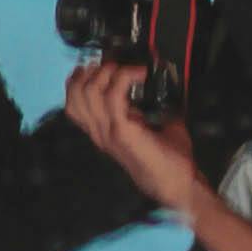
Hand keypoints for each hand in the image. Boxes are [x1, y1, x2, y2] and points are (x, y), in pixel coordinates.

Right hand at [65, 56, 199, 211]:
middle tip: (116, 66)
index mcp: (102, 131)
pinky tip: (140, 74)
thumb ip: (144, 105)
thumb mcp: (152, 125)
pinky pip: (112, 97)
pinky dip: (125, 77)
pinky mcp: (123, 132)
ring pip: (88, 92)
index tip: (102, 64)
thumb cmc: (169, 157)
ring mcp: (108, 133)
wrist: (179, 185)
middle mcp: (99, 132)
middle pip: (75, 93)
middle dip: (93, 71)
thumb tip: (156, 79)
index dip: (80, 78)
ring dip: (107, 72)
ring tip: (127, 69)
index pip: (72, 102)